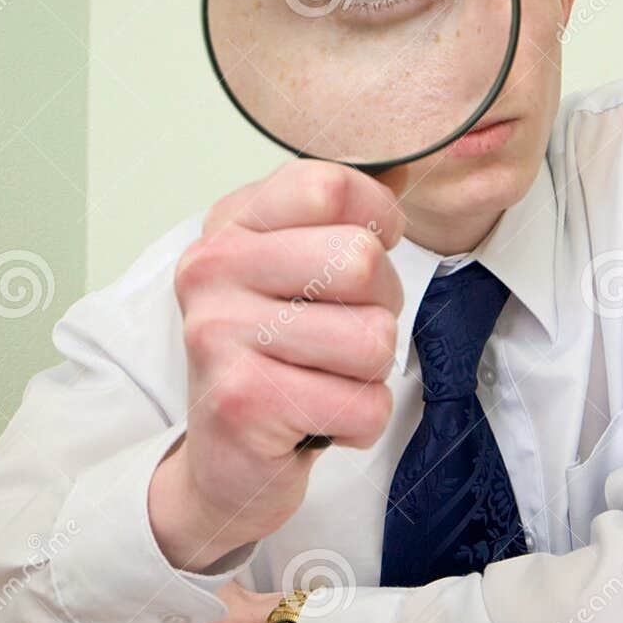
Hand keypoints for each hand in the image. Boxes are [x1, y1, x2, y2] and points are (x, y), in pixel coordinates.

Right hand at [150, 160, 404, 570]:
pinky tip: (318, 421)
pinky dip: (359, 423)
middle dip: (381, 310)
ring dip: (369, 375)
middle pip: (360, 261)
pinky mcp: (243, 401)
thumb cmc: (273, 361)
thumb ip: (344, 216)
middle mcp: (213, 269)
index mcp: (231, 224)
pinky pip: (362, 405)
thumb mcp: (295, 273)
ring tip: (327, 382)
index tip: (365, 258)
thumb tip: (409, 157)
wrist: (225, 464)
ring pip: (372, 339)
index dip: (379, 222)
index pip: (332, 185)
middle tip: (345, 340)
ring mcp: (220, 334)